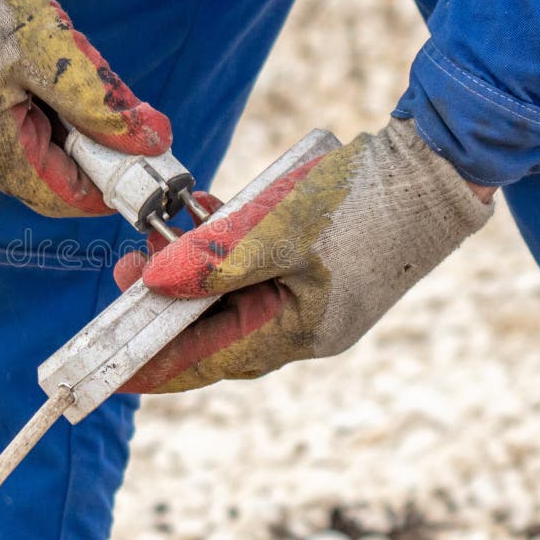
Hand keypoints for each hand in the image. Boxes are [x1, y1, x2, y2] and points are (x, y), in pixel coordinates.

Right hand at [0, 0, 170, 216]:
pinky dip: (19, 120)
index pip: (63, 196)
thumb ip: (101, 108)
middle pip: (41, 176)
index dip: (108, 188)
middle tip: (106, 112)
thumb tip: (150, 144)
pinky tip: (20, 81)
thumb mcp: (52, 53)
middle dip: (81, 150)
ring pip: (17, 156)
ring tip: (52, 80)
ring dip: (50, 131)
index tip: (140, 167)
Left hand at [114, 117, 492, 392]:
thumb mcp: (282, 229)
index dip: (152, 366)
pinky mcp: (306, 271)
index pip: (205, 362)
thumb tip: (154, 280)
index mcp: (294, 332)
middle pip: (210, 331)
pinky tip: (205, 217)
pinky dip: (222, 251)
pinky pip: (250, 272)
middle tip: (128, 267)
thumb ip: (216, 257)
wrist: (431, 171)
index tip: (108, 368)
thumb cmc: (365, 201)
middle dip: (163, 304)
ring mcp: (303, 299)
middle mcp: (296, 326)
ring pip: (227, 299)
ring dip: (191, 271)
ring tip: (160, 234)